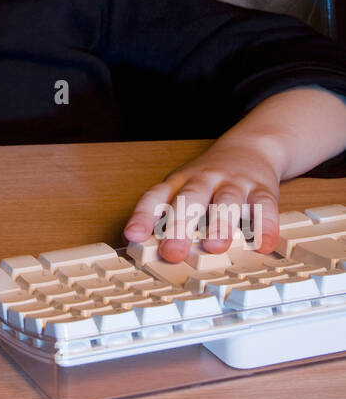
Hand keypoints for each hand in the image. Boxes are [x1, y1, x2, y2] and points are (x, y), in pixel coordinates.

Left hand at [121, 139, 281, 261]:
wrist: (251, 147)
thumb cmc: (208, 179)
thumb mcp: (182, 189)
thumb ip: (166, 216)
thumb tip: (141, 248)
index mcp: (179, 182)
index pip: (156, 197)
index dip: (143, 216)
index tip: (132, 236)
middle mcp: (205, 180)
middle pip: (190, 199)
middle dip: (180, 225)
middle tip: (172, 252)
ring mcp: (234, 183)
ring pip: (226, 201)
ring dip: (220, 224)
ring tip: (215, 247)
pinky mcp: (262, 189)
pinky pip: (264, 206)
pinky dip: (265, 226)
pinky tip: (263, 245)